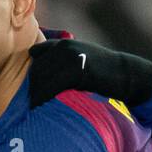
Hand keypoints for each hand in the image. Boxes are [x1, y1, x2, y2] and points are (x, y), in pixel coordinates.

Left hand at [29, 38, 151, 108]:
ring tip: (30, 108)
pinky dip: (42, 97)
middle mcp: (64, 47)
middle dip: (32, 86)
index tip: (30, 88)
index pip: (36, 53)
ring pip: (41, 77)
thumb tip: (40, 69)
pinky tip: (37, 107)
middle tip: (26, 103)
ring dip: (34, 94)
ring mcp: (70, 57)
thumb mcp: (79, 59)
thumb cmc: (102, 71)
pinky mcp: (76, 71)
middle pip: (36, 68)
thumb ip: (60, 61)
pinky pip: (51, 86)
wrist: (125, 74)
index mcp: (62, 43)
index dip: (32, 72)